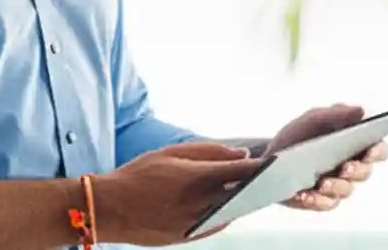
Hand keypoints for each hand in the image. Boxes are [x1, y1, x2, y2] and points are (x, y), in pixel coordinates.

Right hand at [93, 142, 263, 245]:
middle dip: (257, 185)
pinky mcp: (190, 237)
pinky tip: (226, 204)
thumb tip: (241, 154)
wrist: (109, 208)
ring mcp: (197, 224)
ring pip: (232, 212)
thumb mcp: (170, 153)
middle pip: (243, 195)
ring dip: (242, 200)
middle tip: (272, 177)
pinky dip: (225, 213)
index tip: (277, 162)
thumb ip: (207, 151)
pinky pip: (217, 224)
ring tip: (252, 190)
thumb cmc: (137, 175)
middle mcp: (201, 203)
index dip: (263, 167)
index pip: (242, 172)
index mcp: (197, 178)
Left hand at [265, 104, 387, 210]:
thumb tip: (360, 111)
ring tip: (321, 183)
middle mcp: (351, 169)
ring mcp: (338, 187)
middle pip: (364, 172)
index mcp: (355, 146)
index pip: (378, 150)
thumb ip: (335, 114)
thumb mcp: (312, 120)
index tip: (370, 150)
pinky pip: (324, 204)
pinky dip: (315, 200)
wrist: (271, 155)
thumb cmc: (299, 135)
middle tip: (345, 167)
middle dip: (356, 170)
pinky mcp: (322, 201)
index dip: (377, 151)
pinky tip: (304, 195)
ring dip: (334, 186)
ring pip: (345, 190)